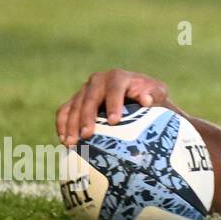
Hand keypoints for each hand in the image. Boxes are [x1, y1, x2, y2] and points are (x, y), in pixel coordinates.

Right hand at [55, 70, 171, 147]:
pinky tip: (64, 140)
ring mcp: (85, 90)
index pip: (115, 88)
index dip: (113, 103)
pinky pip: (64, 111)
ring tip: (72, 142)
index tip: (114, 121)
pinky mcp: (75, 100)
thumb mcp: (158, 94)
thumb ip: (155, 95)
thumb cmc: (150, 97)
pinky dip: (62, 125)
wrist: (137, 96)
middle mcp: (99, 80)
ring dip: (70, 124)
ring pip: (74, 105)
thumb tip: (146, 100)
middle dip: (87, 116)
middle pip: (90, 97)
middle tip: (87, 135)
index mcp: (119, 77)